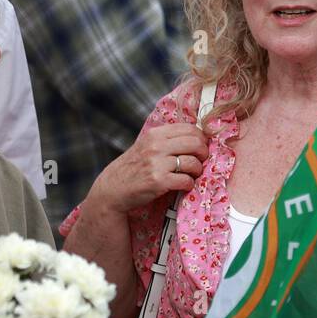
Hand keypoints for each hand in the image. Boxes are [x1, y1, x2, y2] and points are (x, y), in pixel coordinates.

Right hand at [93, 123, 208, 213]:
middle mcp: (156, 146)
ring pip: (193, 163)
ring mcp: (157, 163)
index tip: (201, 147)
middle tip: (201, 161)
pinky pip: (186, 180)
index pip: (190, 129)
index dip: (201, 138)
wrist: (112, 189)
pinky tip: (184, 185)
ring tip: (192, 174)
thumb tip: (196, 136)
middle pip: (195, 143)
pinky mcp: (158, 181)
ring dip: (197, 171)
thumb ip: (167, 140)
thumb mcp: (146, 145)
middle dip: (203, 153)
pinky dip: (189, 184)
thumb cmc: (133, 167)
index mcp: (155, 134)